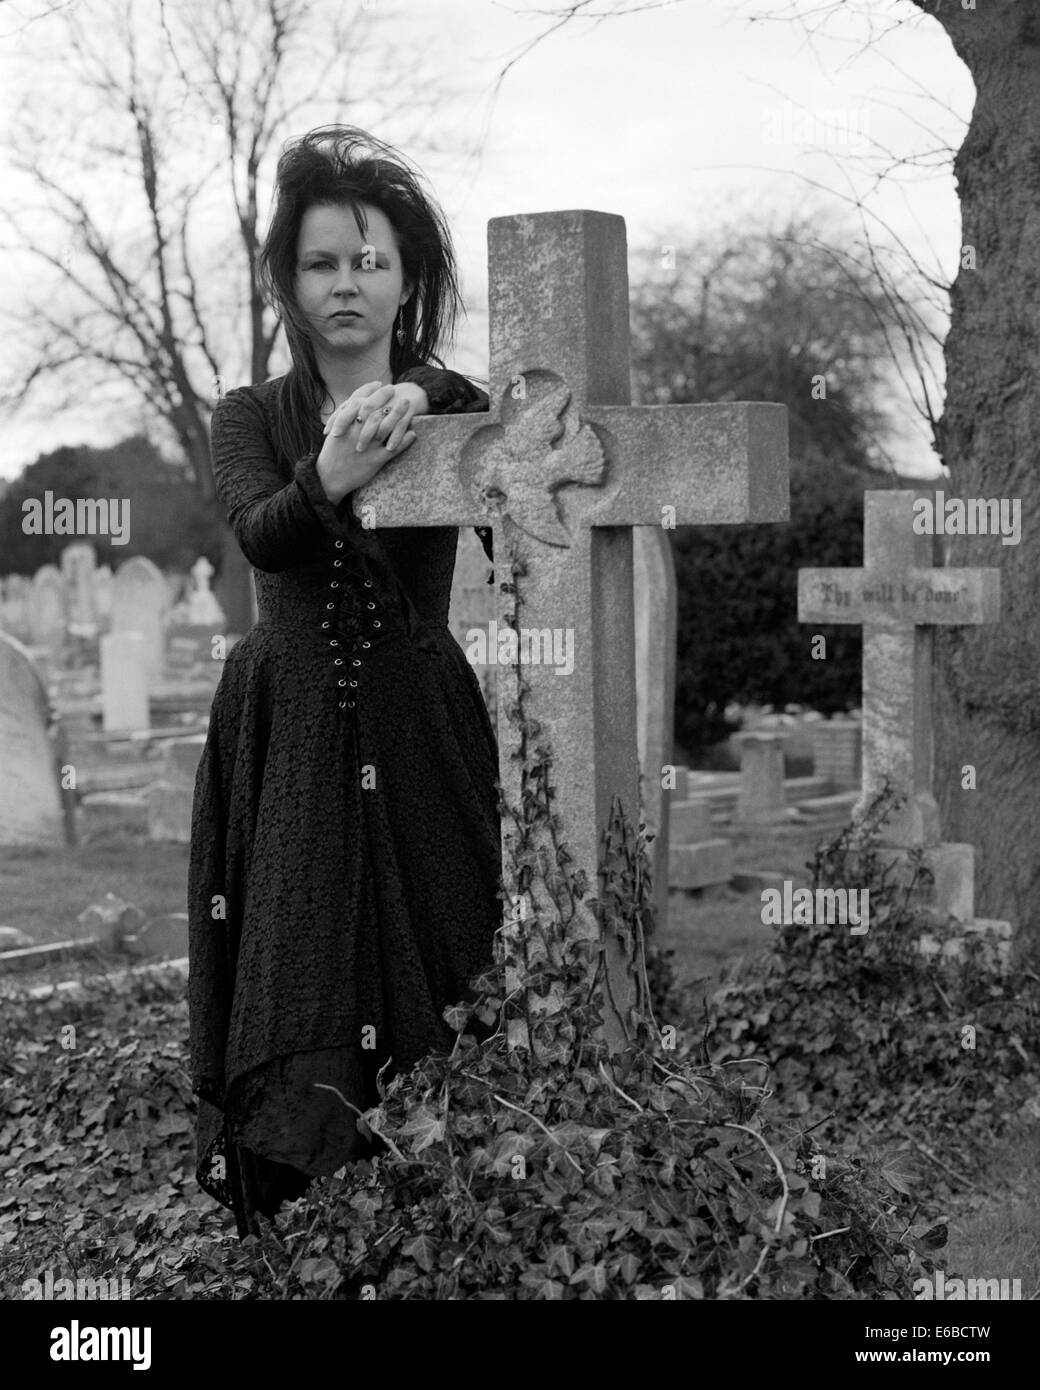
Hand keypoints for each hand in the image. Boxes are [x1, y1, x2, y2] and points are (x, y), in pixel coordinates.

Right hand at [317, 381, 418, 502]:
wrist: (328, 478)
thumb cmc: (333, 452)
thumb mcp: (336, 431)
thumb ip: (346, 416)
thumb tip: (360, 400)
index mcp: (345, 425)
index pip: (360, 401)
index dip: (373, 392)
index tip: (383, 384)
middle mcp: (355, 434)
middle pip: (374, 411)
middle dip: (387, 399)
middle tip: (398, 391)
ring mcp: (366, 447)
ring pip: (385, 427)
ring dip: (398, 415)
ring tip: (408, 405)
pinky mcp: (374, 461)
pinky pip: (392, 449)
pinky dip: (404, 441)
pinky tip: (413, 434)